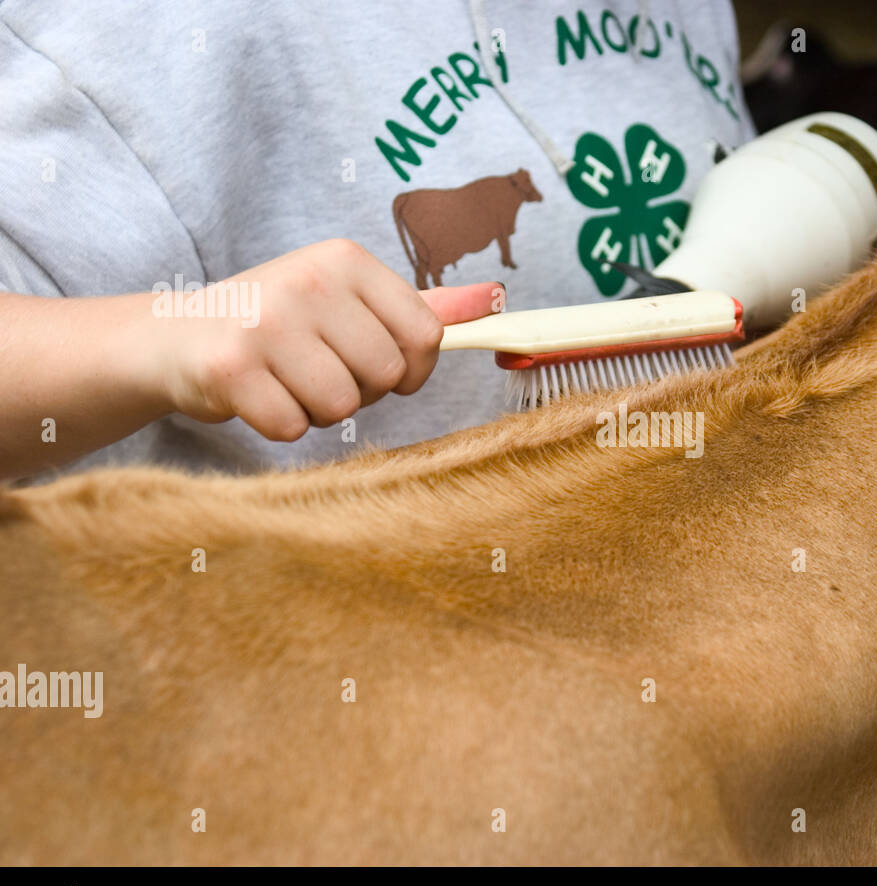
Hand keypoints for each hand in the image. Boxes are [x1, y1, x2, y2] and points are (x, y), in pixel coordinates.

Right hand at [144, 239, 501, 440]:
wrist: (172, 338)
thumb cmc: (276, 324)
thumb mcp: (347, 300)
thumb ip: (420, 306)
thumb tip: (496, 299)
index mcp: (346, 259)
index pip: (425, 336)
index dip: (410, 369)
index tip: (379, 366)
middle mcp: (310, 280)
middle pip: (385, 375)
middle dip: (360, 391)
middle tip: (316, 371)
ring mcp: (267, 321)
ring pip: (342, 406)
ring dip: (318, 411)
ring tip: (285, 381)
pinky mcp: (230, 366)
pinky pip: (292, 427)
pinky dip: (278, 425)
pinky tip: (255, 395)